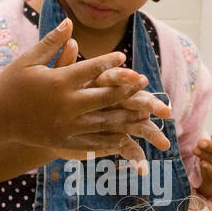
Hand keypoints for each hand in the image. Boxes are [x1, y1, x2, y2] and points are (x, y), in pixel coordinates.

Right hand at [0, 19, 161, 154]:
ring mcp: (66, 125)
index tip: (123, 58)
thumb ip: (51, 42)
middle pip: (104, 96)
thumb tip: (69, 22)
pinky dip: (109, 141)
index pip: (91, 69)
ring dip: (125, 116)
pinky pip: (91, 142)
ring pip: (103, 121)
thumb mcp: (28, 59)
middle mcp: (66, 104)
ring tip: (143, 112)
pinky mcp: (63, 140)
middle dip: (126, 89)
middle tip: (143, 82)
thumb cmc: (10, 84)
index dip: (109, 62)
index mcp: (58, 81)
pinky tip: (123, 138)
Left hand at [48, 41, 171, 167]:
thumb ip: (64, 64)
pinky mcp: (111, 141)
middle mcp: (112, 103)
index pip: (117, 79)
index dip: (127, 80)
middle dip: (151, 107)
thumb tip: (70, 40)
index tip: (141, 79)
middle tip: (166, 112)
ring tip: (163, 145)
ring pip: (137, 127)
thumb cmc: (48, 100)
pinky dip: (135, 159)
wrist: (44, 126)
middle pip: (135, 102)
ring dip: (151, 135)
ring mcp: (115, 123)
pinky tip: (142, 170)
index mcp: (100, 86)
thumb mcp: (55, 83)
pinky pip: (127, 150)